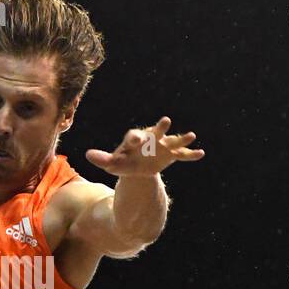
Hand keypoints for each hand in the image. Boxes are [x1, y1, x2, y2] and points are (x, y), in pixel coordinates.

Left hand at [85, 118, 204, 175]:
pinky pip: (182, 154)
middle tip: (165, 121)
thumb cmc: (124, 162)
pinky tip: (201, 153)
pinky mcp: (171, 155)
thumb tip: (87, 155)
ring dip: (182, 138)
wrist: (138, 168)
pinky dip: (191, 154)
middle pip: (155, 132)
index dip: (134, 138)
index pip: (133, 136)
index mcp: (135, 140)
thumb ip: (102, 159)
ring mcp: (163, 146)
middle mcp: (151, 139)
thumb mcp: (113, 163)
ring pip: (172, 141)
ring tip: (192, 135)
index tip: (135, 140)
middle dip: (159, 128)